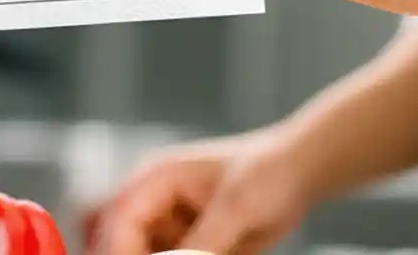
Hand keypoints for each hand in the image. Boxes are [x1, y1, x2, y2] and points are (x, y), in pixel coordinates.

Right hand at [87, 130, 309, 254]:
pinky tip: (218, 253)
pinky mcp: (187, 242)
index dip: (119, 250)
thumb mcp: (235, 208)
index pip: (119, 220)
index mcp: (156, 179)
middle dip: (127, 253)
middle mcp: (154, 201)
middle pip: (119, 238)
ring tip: (212, 250)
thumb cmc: (268, 171)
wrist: (299, 171)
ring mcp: (169, 223)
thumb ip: (201, 244)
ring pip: (140, 250)